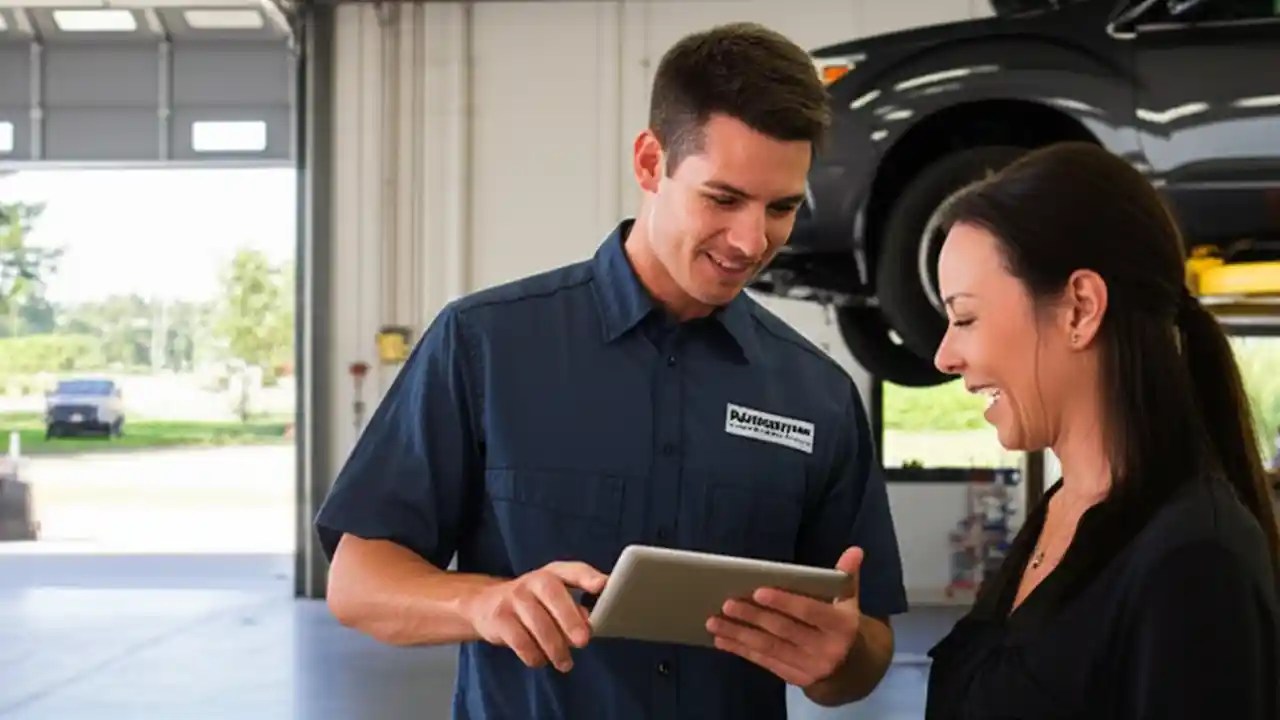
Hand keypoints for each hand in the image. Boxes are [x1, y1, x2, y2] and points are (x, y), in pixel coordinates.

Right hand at [462, 561, 607, 672]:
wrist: (486, 604)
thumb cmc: (533, 603)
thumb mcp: (555, 598)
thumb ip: (576, 607)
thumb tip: (589, 622)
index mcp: (554, 573)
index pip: (573, 570)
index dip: (587, 576)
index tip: (602, 585)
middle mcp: (534, 580)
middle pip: (554, 595)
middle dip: (570, 619)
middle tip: (583, 641)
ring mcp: (514, 597)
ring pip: (538, 623)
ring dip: (555, 648)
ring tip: (565, 663)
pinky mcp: (499, 618)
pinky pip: (520, 641)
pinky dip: (534, 655)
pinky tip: (541, 660)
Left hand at [706, 547, 862, 687]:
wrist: (853, 671)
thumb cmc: (844, 626)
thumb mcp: (850, 602)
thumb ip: (846, 577)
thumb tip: (854, 550)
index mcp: (841, 627)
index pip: (810, 612)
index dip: (785, 602)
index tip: (758, 591)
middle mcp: (826, 649)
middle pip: (784, 630)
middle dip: (753, 617)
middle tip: (726, 603)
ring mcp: (809, 667)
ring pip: (769, 647)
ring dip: (739, 634)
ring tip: (713, 622)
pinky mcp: (794, 678)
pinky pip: (764, 662)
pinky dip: (741, 650)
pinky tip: (722, 640)